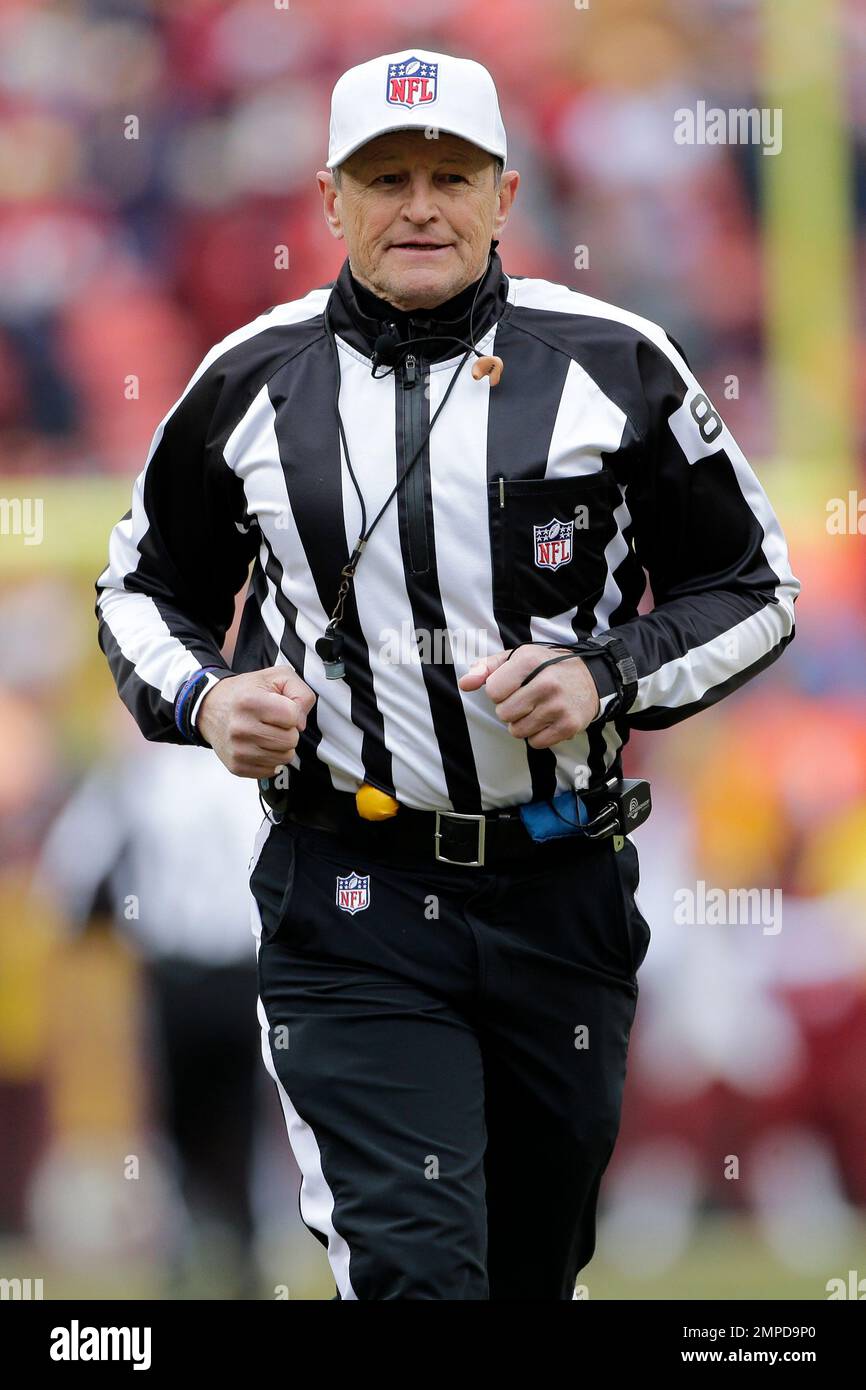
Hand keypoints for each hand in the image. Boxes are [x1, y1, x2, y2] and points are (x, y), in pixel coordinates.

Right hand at [197, 665, 316, 777]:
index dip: (293, 712)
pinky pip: (272, 769)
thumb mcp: (275, 677)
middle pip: (291, 740)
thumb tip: (301, 723)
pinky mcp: (237, 767)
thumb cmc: (244, 693)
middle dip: (288, 730)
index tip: (281, 708)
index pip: (293, 716)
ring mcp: (238, 750)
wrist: (210, 708)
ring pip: (284, 757)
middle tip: (273, 722)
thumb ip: (300, 692)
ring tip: (266, 733)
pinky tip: (259, 745)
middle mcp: (241, 728)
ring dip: (281, 746)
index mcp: (250, 702)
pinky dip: (271, 758)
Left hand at [458, 645, 599, 748]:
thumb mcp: (517, 658)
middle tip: (524, 700)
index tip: (512, 686)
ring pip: (517, 731)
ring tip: (535, 710)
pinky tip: (547, 720)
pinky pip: (536, 743)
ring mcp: (558, 706)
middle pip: (503, 713)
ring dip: (522, 724)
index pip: (492, 691)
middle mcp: (546, 683)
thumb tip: (464, 684)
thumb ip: (486, 669)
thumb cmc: (546, 667)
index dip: (498, 691)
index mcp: (529, 662)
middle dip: (509, 710)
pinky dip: (537, 735)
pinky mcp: (569, 725)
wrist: (591, 677)